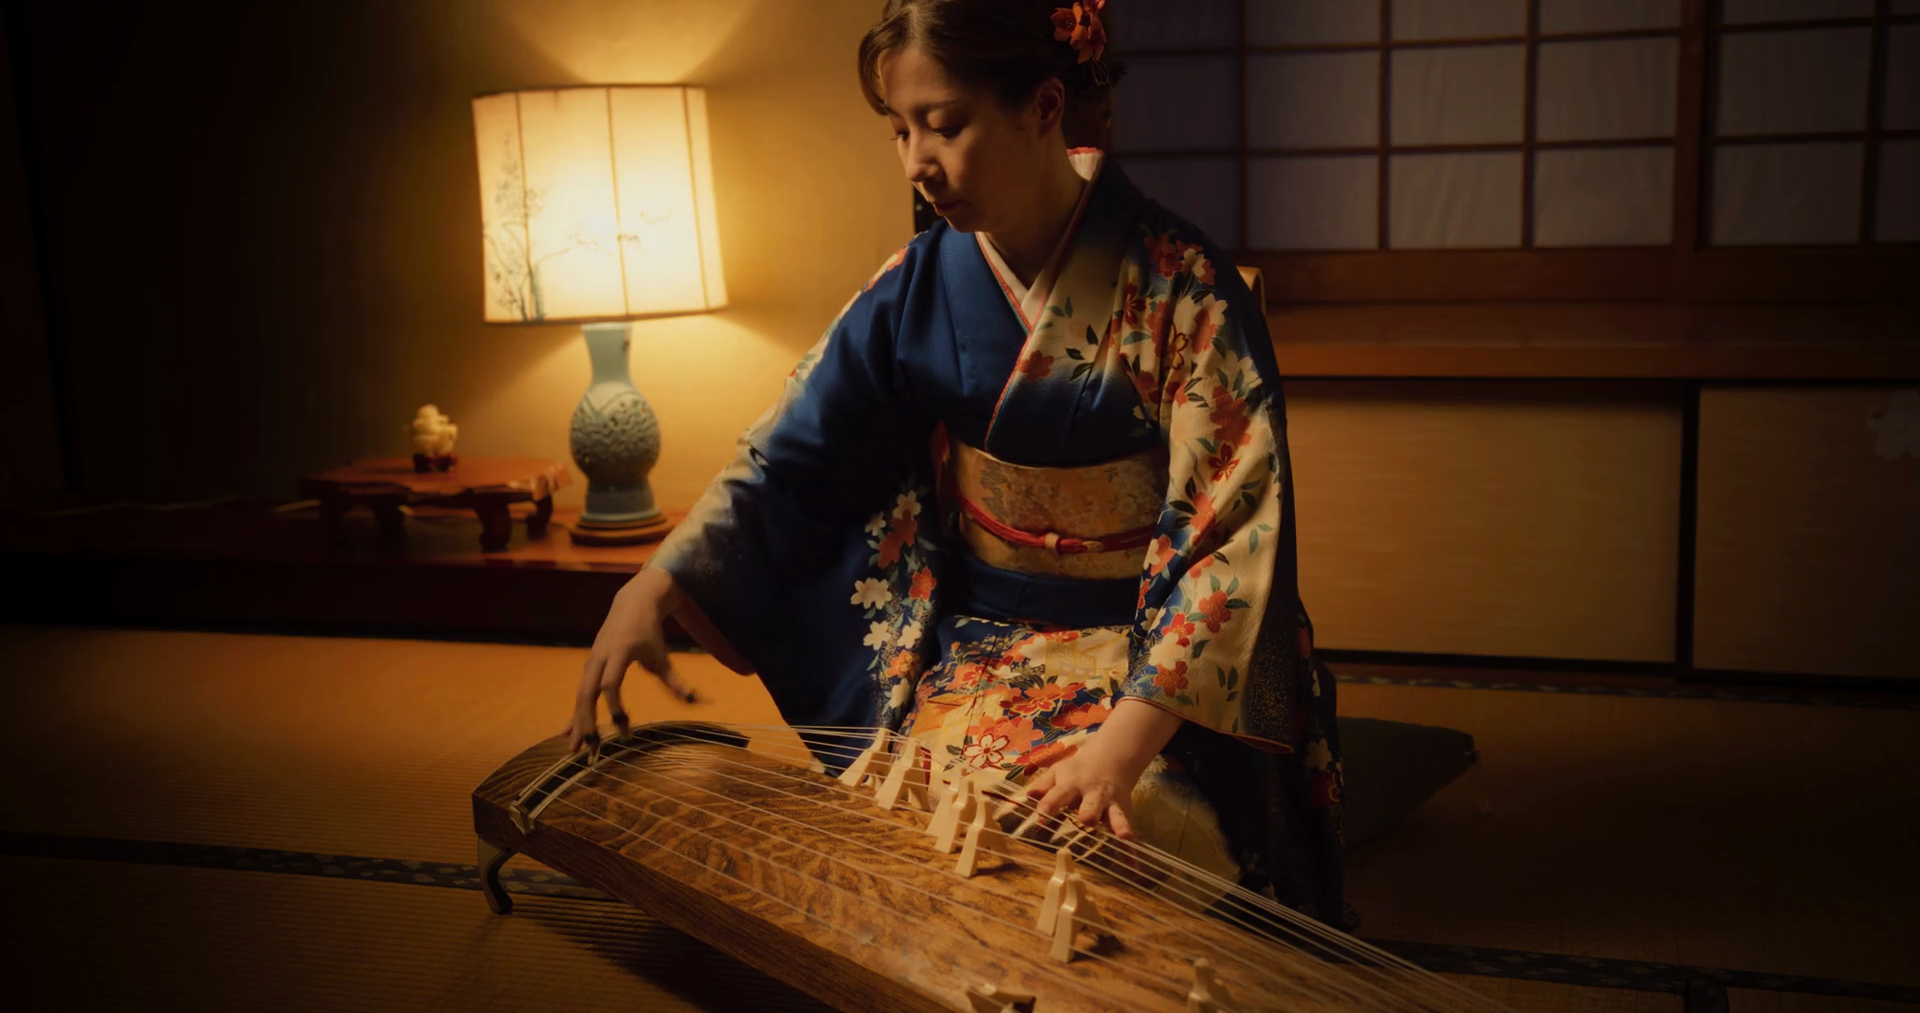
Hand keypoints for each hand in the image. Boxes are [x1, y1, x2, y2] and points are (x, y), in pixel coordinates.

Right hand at [567, 567, 695, 751]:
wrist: (631, 605)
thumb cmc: (650, 632)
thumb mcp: (662, 655)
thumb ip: (675, 681)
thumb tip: (696, 701)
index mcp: (619, 653)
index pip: (610, 684)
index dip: (614, 707)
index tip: (624, 727)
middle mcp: (600, 658)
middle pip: (587, 693)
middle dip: (587, 721)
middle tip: (592, 748)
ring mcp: (591, 662)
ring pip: (580, 696)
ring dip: (577, 723)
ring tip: (575, 750)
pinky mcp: (588, 667)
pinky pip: (579, 693)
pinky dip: (574, 713)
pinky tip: (567, 733)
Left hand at [1023, 698, 1182, 839]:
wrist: (1111, 759)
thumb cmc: (1078, 771)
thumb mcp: (1058, 772)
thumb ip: (1044, 785)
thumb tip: (1028, 795)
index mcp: (1073, 785)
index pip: (1059, 794)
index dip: (1050, 804)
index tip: (1041, 815)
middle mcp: (1093, 794)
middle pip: (1092, 804)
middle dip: (1090, 812)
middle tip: (1086, 820)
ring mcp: (1111, 804)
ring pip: (1116, 815)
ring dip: (1119, 826)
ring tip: (1124, 837)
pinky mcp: (1124, 813)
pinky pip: (1128, 831)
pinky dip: (1131, 849)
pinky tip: (1134, 865)